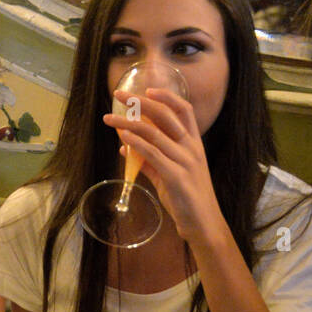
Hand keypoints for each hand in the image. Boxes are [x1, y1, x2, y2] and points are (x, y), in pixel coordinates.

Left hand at [102, 87, 221, 242]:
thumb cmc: (186, 197)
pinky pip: (152, 154)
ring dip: (127, 122)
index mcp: (194, 143)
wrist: (202, 223)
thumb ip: (149, 159)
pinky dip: (136, 142)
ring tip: (109, 118)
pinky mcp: (176, 176)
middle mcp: (192, 148)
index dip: (166, 96)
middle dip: (140, 102)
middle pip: (166, 115)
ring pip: (153, 133)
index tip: (147, 89)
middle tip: (119, 95)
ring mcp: (185, 161)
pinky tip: (123, 137)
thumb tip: (125, 146)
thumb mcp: (168, 174)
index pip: (184, 110)